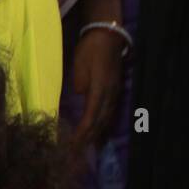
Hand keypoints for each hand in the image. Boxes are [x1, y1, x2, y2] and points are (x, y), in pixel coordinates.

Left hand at [71, 28, 123, 149]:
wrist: (108, 35)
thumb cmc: (90, 49)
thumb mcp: (80, 66)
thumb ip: (81, 85)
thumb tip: (82, 97)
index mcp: (100, 87)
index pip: (91, 115)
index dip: (83, 131)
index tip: (73, 144)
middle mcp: (111, 92)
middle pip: (101, 120)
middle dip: (89, 137)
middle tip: (77, 152)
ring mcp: (115, 91)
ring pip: (106, 117)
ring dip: (97, 133)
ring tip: (87, 148)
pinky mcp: (115, 90)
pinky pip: (109, 112)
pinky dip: (102, 124)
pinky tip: (98, 133)